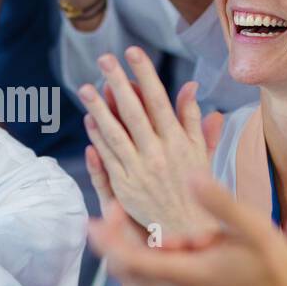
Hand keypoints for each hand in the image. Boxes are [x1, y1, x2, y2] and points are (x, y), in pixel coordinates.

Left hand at [79, 46, 223, 235]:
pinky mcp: (124, 187)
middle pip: (134, 112)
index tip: (132, 52)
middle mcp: (158, 154)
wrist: (189, 233)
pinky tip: (88, 120)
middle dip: (118, 83)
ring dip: (99, 109)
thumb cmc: (196, 189)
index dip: (144, 74)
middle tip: (104, 59)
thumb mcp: (201, 152)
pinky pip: (107, 158)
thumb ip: (193, 118)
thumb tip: (191, 86)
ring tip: (86, 87)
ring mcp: (139, 171)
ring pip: (115, 134)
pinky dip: (97, 138)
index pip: (158, 100)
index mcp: (178, 142)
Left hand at [88, 174, 286, 285]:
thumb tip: (190, 176)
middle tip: (115, 209)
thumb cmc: (273, 268)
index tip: (102, 211)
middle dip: (111, 240)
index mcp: (189, 278)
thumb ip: (220, 203)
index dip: (108, 238)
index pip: (130, 261)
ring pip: (131, 282)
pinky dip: (140, 269)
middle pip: (122, 272)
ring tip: (135, 224)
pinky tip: (156, 248)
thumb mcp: (255, 229)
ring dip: (126, 254)